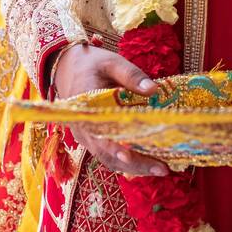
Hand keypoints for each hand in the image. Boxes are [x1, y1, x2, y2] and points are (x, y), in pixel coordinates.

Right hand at [52, 43, 169, 177]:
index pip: (97, 132)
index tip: (128, 154)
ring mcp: (87, 137)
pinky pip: (109, 156)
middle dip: (134, 164)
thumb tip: (154, 90)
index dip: (112, 146)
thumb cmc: (92, 64)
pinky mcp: (93, 140)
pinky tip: (149, 163)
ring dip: (134, 167)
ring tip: (161, 169)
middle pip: (107, 154)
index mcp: (85, 108)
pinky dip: (128, 162)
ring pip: (109, 159)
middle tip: (162, 169)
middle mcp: (83, 128)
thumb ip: (131, 75)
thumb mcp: (112, 62)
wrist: (69, 69)